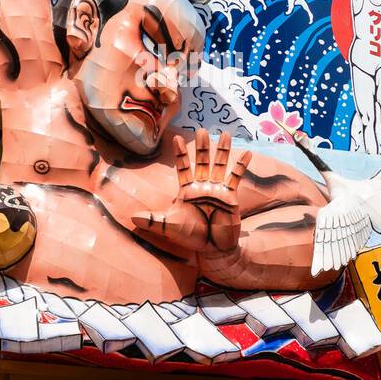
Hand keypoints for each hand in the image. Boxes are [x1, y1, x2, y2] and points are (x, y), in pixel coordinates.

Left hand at [131, 130, 250, 255]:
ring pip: (219, 165)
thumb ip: (153, 221)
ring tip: (225, 133)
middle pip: (202, 161)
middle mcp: (202, 186)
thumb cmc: (191, 237)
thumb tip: (132, 218)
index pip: (183, 167)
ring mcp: (217, 189)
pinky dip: (241, 165)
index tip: (176, 138)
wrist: (212, 249)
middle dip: (202, 146)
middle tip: (201, 130)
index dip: (180, 153)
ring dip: (222, 150)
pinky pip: (236, 177)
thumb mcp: (170, 227)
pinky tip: (248, 152)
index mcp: (187, 190)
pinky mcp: (230, 196)